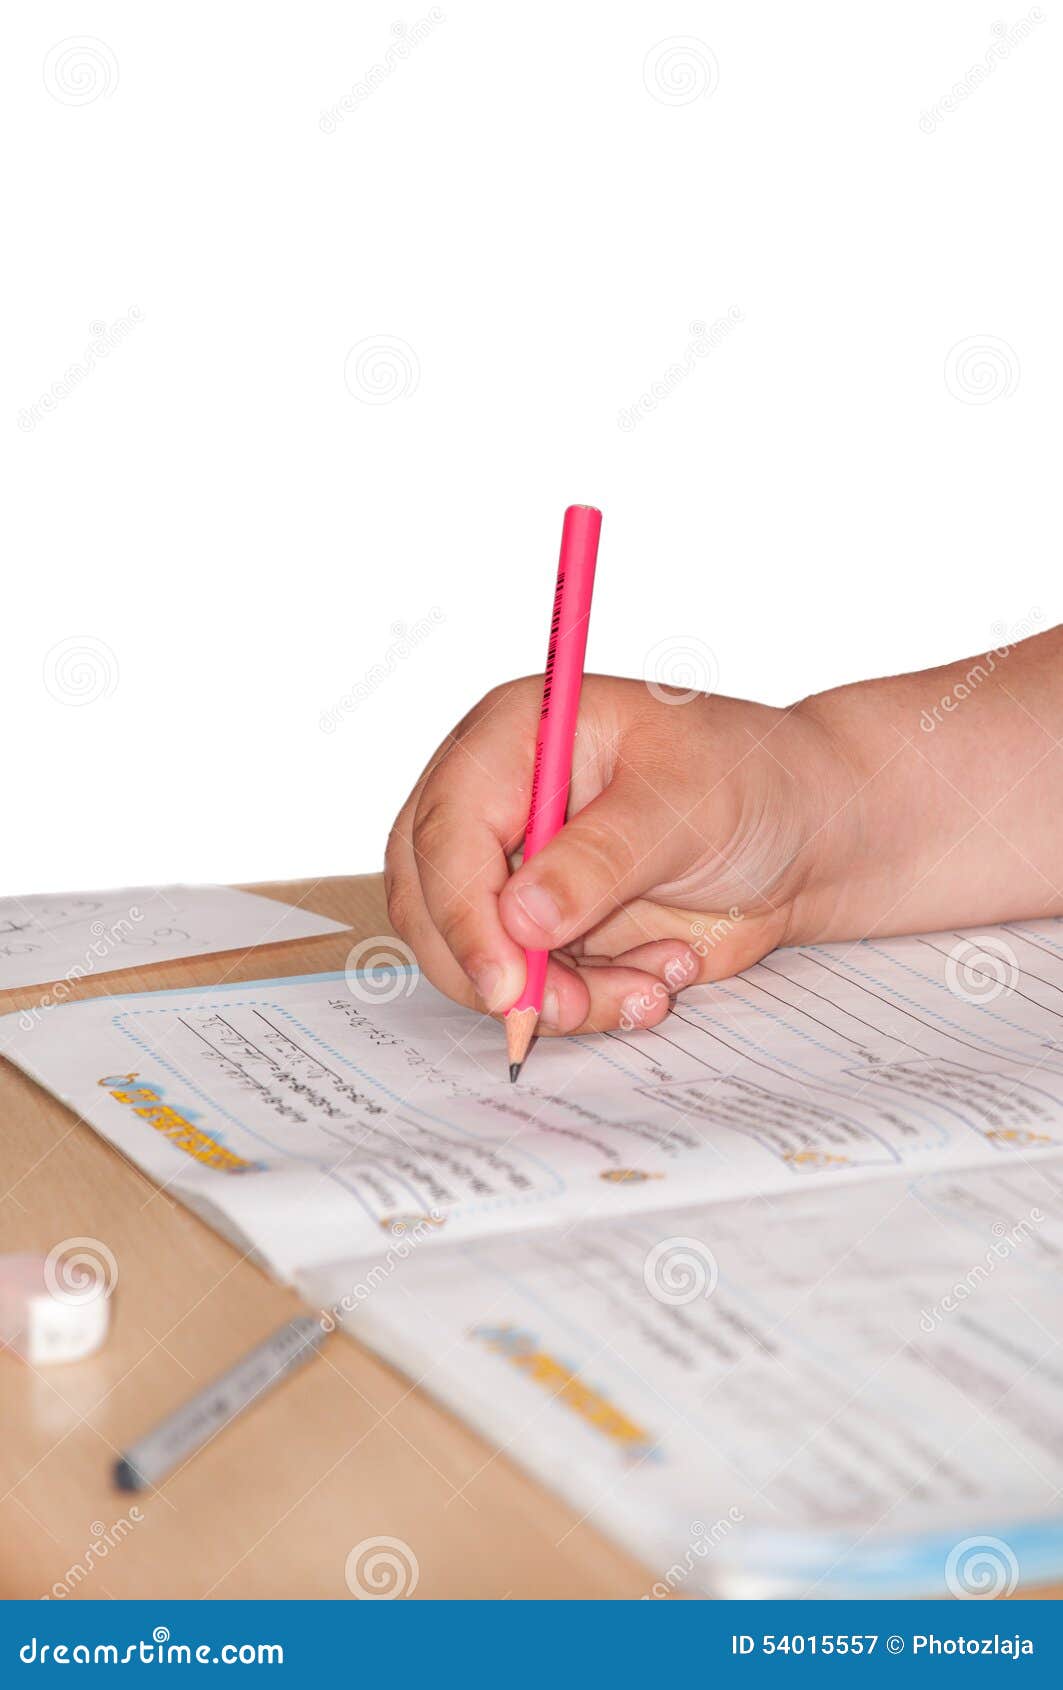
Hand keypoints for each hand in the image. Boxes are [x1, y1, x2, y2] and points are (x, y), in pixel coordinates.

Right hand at [385, 674, 858, 1032]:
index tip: (505, 981)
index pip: (445, 827)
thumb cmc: (748, 782)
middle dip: (494, 969)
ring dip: (556, 996)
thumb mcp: (683, 808)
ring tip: (649, 985)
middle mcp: (495, 802)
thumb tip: (519, 917)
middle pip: (432, 901)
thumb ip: (599, 860)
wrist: (806, 837)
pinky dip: (589, 1003)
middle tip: (561, 1010)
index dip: (463, 909)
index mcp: (512, 737)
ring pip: (476, 959)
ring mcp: (514, 870)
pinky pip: (530, 989)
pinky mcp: (543, 930)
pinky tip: (657, 977)